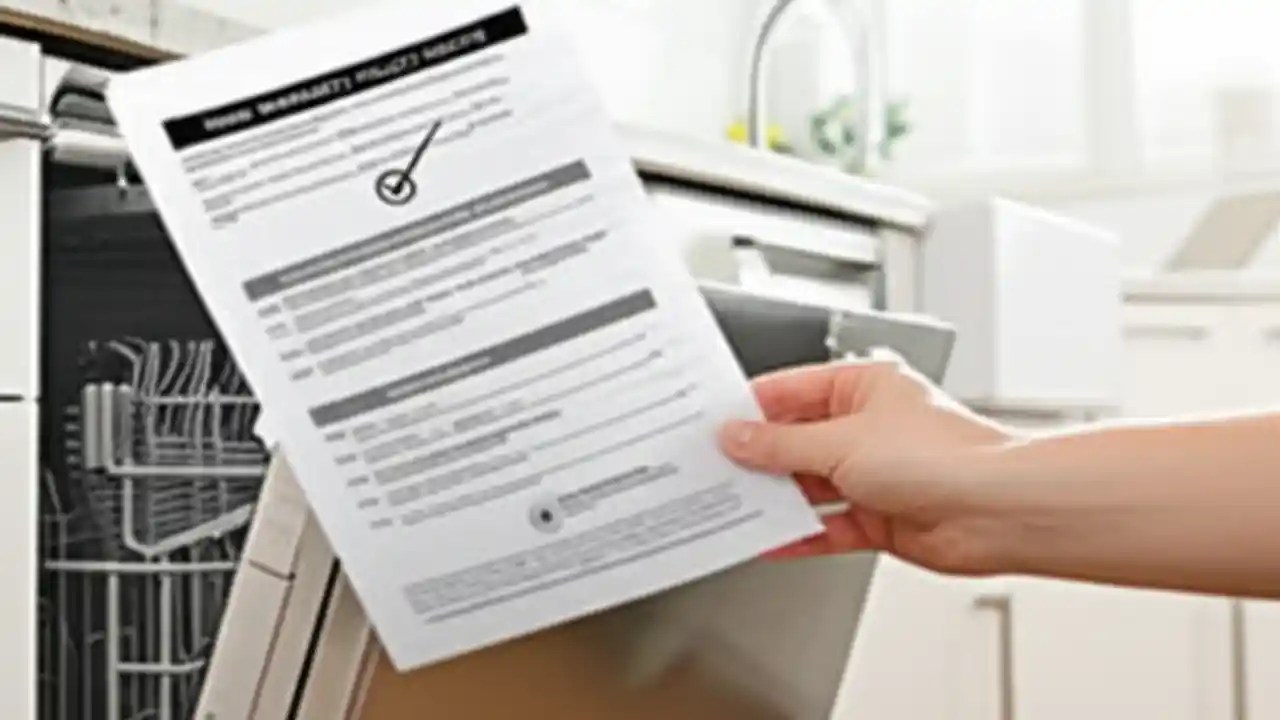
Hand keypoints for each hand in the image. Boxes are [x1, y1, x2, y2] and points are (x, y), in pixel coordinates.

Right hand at [719, 354, 1016, 574]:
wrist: (999, 510)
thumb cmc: (945, 456)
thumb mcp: (841, 441)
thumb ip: (781, 445)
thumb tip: (737, 438)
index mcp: (864, 387)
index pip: (791, 392)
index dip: (749, 409)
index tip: (711, 424)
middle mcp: (869, 428)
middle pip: (796, 441)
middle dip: (757, 457)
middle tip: (713, 468)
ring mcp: (874, 475)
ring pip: (808, 485)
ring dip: (775, 497)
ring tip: (732, 504)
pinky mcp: (879, 518)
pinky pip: (825, 526)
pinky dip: (797, 534)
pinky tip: (769, 539)